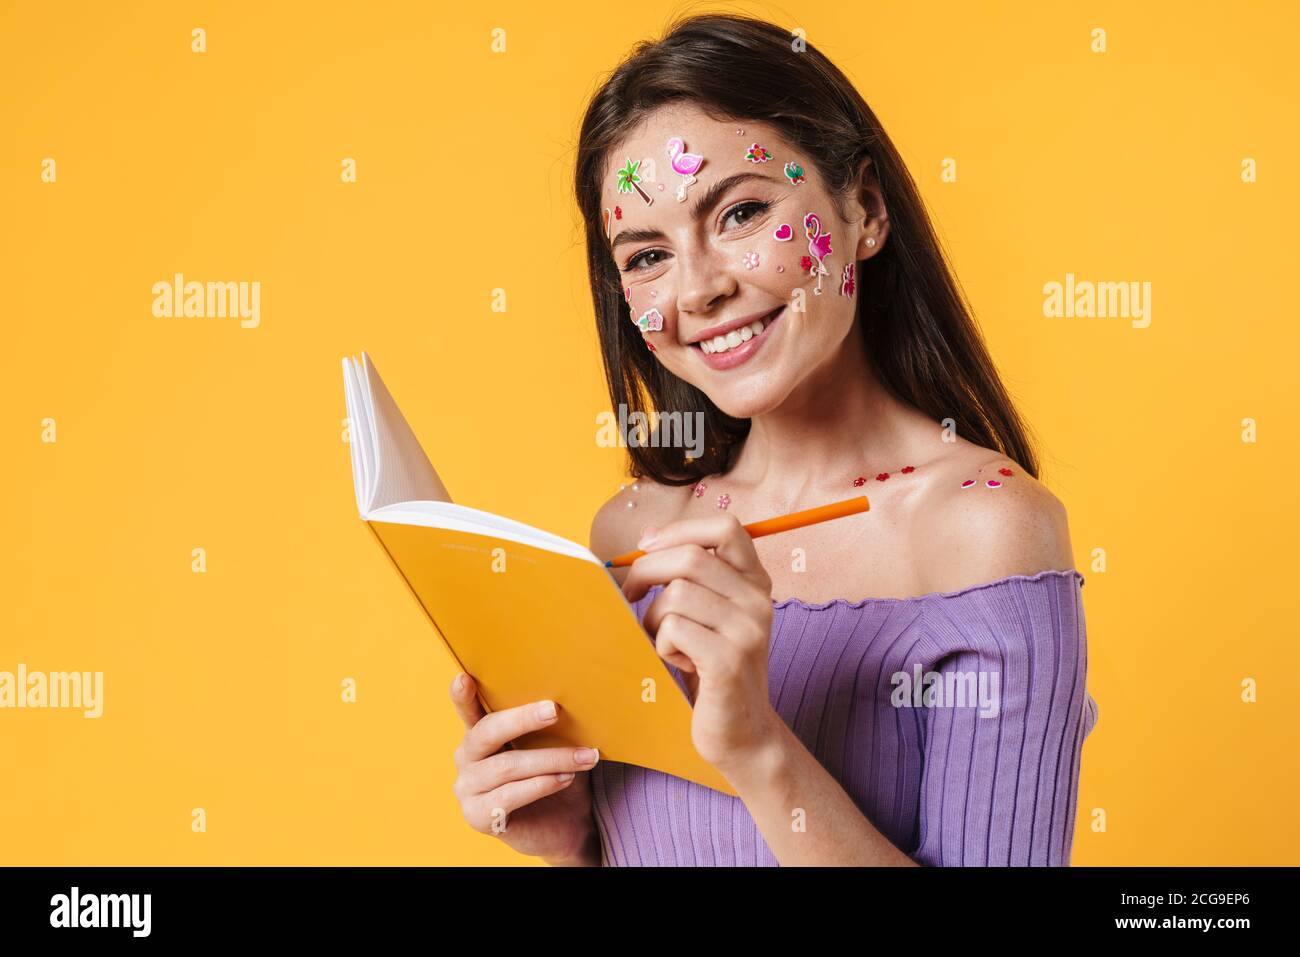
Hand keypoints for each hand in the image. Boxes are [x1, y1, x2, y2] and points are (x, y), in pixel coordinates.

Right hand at [448, 673, 600, 864]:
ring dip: (551, 759)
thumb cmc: (555, 774)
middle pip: (487, 732)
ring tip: (584, 757)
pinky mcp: (478, 816)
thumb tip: (568, 696)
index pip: (467, 710)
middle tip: (555, 710)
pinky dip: (542, 784)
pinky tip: (565, 779)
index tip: (463, 678)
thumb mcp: (551, 745)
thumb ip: (545, 724)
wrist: (564, 825)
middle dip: (523, 719)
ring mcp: (467, 788)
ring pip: (508, 766)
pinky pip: (510, 795)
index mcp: (479, 734)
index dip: (462, 695)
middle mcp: (467, 757)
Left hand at [620, 513, 780, 774]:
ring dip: (654, 618)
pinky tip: (678, 663)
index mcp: (756, 581)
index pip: (726, 528)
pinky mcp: (729, 660)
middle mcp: (759, 600)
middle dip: (647, 572)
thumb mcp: (712, 614)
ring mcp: (748, 630)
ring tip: (666, 642)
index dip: (680, 530)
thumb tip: (647, 541)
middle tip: (631, 596)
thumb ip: (695, 577)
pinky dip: (662, 645)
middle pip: (690, 557)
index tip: (647, 546)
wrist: (742, 732)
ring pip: (676, 594)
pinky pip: (673, 629)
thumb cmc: (712, 669)